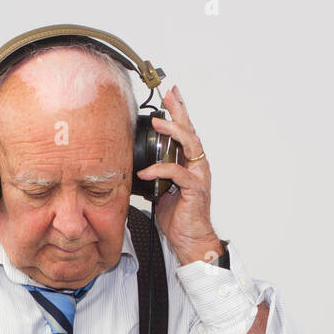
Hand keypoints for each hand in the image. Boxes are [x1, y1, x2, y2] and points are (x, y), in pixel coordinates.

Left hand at [135, 84, 223, 265]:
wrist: (189, 238)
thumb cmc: (178, 216)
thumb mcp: (160, 190)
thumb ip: (155, 174)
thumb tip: (136, 165)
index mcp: (189, 163)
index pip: (185, 132)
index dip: (179, 112)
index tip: (170, 94)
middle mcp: (197, 165)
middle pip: (190, 131)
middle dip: (179, 110)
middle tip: (169, 95)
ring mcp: (198, 175)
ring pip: (190, 145)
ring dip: (173, 131)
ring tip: (159, 123)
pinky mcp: (195, 188)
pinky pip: (177, 172)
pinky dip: (159, 170)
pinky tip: (145, 172)